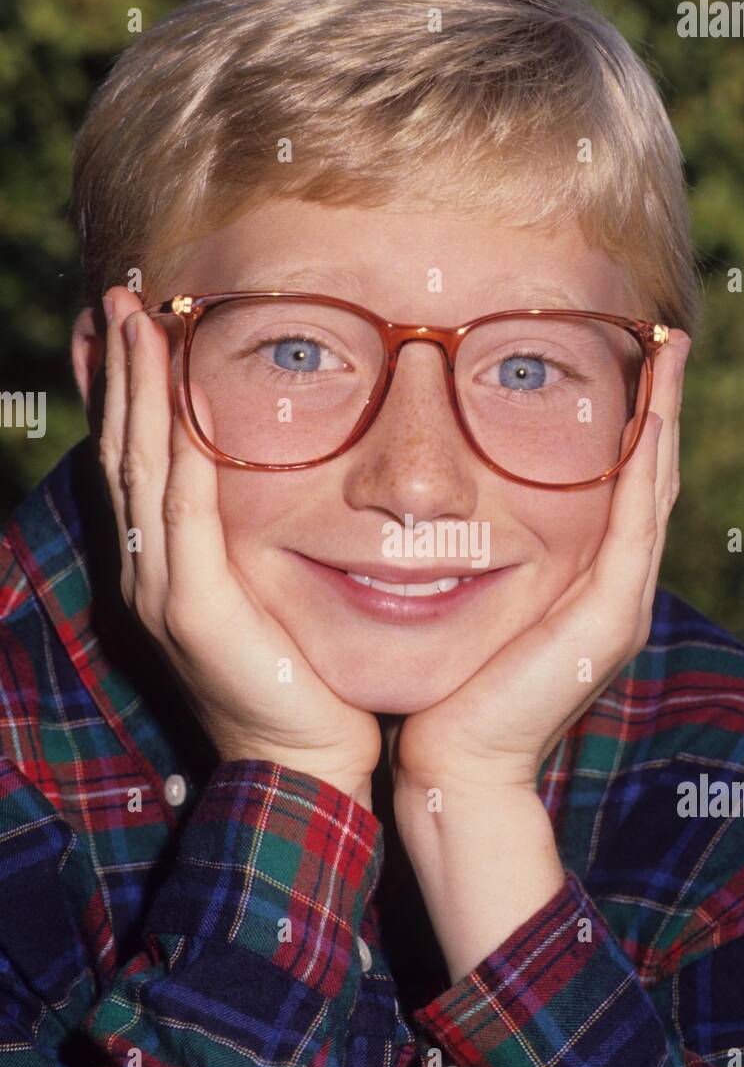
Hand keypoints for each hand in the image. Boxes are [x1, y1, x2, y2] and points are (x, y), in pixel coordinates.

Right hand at [97, 286, 381, 805]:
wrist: (303, 765)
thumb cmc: (304, 683)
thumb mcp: (271, 599)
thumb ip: (259, 544)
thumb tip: (283, 487)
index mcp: (166, 568)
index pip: (137, 464)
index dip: (125, 396)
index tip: (124, 331)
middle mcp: (149, 573)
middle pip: (124, 452)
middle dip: (118, 373)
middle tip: (115, 301)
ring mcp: (161, 592)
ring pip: (141, 469)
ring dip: (135, 391)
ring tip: (133, 322)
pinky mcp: (193, 612)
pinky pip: (180, 513)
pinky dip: (173, 449)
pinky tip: (175, 397)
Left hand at [395, 330, 689, 801]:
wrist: (456, 763)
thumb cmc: (446, 690)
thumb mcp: (462, 604)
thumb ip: (466, 558)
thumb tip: (425, 508)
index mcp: (585, 585)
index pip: (619, 487)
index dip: (630, 424)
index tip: (627, 363)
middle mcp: (614, 589)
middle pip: (650, 479)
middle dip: (660, 406)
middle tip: (665, 340)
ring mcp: (619, 603)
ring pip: (654, 491)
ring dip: (665, 420)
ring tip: (669, 356)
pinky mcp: (609, 617)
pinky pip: (635, 526)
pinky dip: (645, 469)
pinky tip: (647, 418)